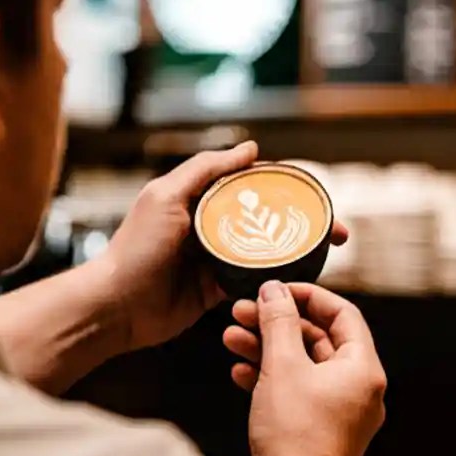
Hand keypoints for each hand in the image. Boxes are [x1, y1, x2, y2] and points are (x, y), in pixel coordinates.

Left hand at [102, 143, 348, 351]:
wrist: (115, 307)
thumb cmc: (136, 249)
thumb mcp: (167, 197)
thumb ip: (206, 169)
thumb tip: (251, 148)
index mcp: (200, 198)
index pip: (253, 185)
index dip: (288, 188)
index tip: (319, 196)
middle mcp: (212, 225)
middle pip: (268, 218)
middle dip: (305, 223)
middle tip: (339, 233)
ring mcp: (217, 258)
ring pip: (266, 250)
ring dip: (298, 251)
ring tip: (330, 255)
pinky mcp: (218, 290)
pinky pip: (253, 281)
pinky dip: (276, 279)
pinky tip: (302, 280)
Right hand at [224, 282, 385, 455]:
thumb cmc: (295, 439)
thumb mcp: (282, 367)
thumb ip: (279, 323)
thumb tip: (275, 291)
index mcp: (363, 369)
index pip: (343, 313)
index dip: (308, 295)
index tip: (278, 289)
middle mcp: (357, 390)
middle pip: (319, 339)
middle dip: (277, 324)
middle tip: (245, 311)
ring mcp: (339, 412)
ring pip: (303, 366)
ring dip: (267, 348)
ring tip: (232, 337)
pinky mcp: (318, 431)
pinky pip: (297, 392)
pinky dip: (270, 378)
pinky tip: (241, 372)